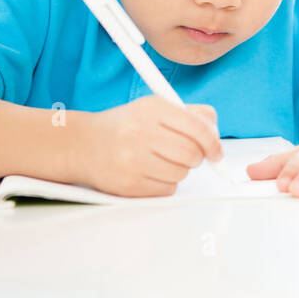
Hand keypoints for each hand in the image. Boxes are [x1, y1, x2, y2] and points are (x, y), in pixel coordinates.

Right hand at [83, 95, 222, 196]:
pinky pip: (167, 189)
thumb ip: (190, 114)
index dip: (213, 143)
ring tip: (161, 160)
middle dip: (197, 157)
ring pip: (182, 173)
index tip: (216, 152)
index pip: (198, 127)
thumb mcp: (155, 108)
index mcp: (152, 109)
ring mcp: (132, 160)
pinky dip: (166, 183)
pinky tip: (150, 172)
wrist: (82, 145)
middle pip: (192, 153)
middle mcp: (140, 132)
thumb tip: (216, 132)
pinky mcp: (128, 185)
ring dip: (179, 170)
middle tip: (187, 155)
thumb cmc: (126, 126)